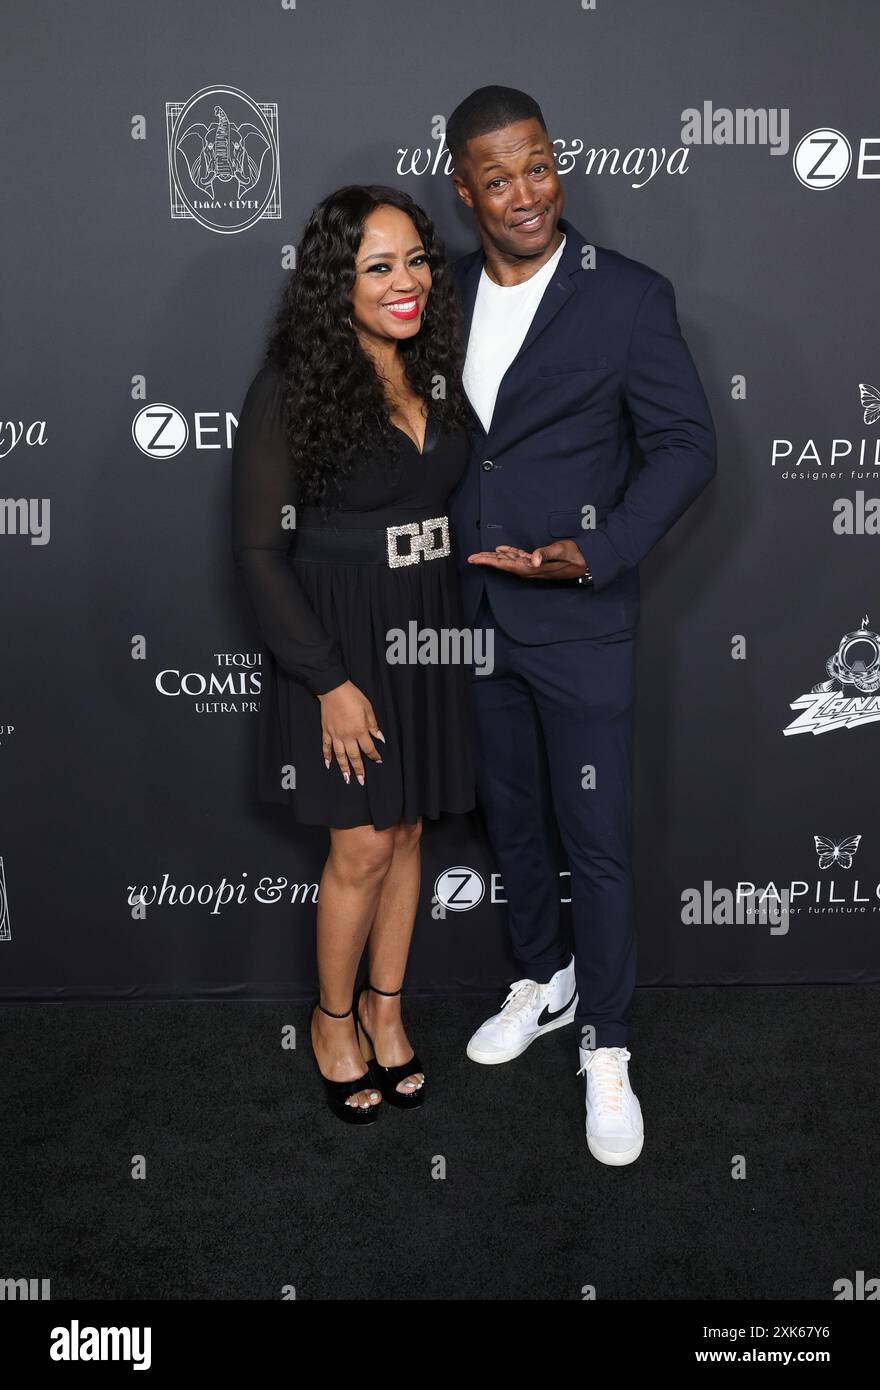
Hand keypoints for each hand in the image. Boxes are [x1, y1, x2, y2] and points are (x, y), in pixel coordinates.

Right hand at [318, 681, 384, 784]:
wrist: (333, 689)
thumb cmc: (352, 697)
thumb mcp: (368, 709)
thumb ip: (373, 725)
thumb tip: (380, 737)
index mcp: (359, 730)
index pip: (369, 748)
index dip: (374, 755)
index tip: (378, 761)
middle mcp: (347, 736)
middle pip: (354, 756)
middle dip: (359, 769)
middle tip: (361, 780)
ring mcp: (335, 735)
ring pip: (340, 755)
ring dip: (344, 768)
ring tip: (347, 779)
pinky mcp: (326, 731)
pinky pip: (326, 746)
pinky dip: (327, 756)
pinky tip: (328, 764)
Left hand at [467, 538, 587, 579]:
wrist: (587, 561)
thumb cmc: (575, 556)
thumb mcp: (561, 551)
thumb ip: (546, 554)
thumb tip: (532, 560)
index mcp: (532, 568)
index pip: (505, 565)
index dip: (489, 562)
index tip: (475, 559)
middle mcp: (530, 569)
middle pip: (503, 564)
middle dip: (486, 561)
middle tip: (471, 558)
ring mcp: (534, 566)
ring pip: (509, 562)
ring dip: (495, 558)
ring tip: (481, 555)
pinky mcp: (538, 561)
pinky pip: (518, 558)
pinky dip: (508, 553)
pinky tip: (502, 550)